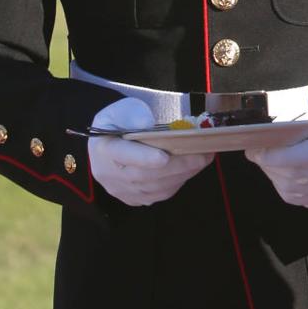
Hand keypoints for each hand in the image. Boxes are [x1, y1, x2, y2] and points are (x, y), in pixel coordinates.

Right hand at [88, 97, 211, 206]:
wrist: (107, 144)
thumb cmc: (118, 124)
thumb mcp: (121, 110)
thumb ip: (133, 113)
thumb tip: (147, 124)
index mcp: (103, 149)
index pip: (122, 155)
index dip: (144, 158)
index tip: (164, 157)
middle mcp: (109, 174)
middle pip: (145, 175)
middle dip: (178, 166)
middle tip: (203, 155)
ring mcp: (121, 190)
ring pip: (155, 188)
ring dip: (183, 174)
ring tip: (203, 159)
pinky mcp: (133, 199)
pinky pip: (158, 195)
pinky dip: (178, 182)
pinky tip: (191, 169)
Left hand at [245, 89, 307, 207]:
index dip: (280, 156)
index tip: (257, 150)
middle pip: (293, 174)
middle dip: (268, 163)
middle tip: (256, 150)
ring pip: (289, 188)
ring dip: (273, 174)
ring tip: (269, 158)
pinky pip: (293, 197)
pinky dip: (281, 184)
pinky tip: (282, 171)